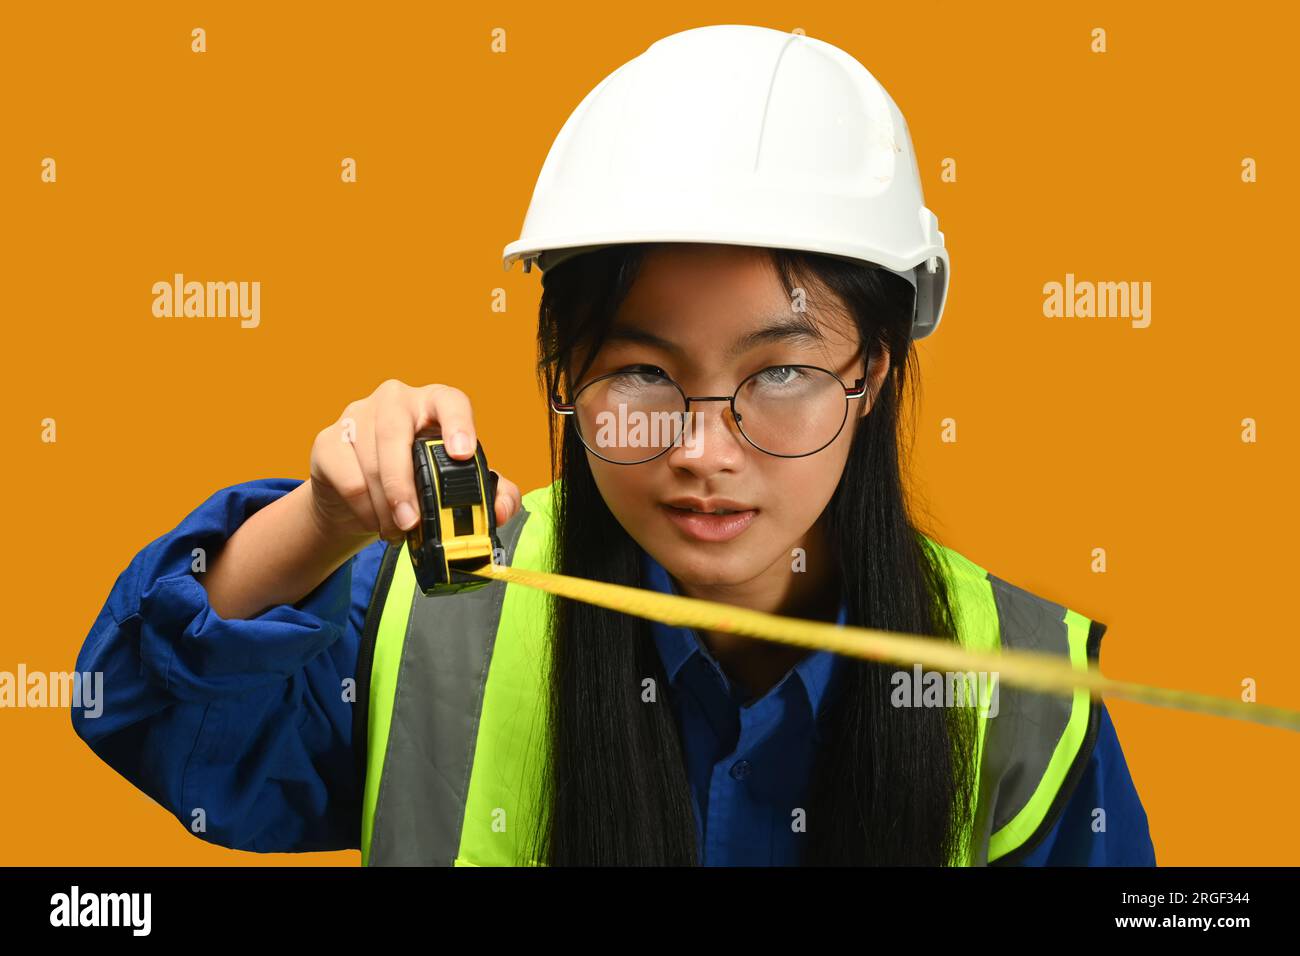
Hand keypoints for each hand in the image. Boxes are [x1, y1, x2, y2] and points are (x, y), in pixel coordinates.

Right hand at [307, 379, 521, 544]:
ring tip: (397, 530)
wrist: (359, 497)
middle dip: (404, 484)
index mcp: (433, 403)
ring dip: (385, 507)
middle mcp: (395, 400)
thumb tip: (503, 510)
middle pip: (396, 433)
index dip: (457, 424)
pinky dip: (363, 508)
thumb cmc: (417, 481)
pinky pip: (347, 478)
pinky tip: (374, 519)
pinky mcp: (329, 440)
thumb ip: (491, 494)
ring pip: (370, 462)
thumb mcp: (457, 485)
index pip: (450, 401)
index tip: (462, 453)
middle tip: (411, 521)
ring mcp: (357, 415)